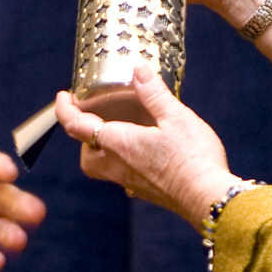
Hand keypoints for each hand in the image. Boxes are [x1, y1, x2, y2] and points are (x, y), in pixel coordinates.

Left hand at [51, 65, 239, 228]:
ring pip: (104, 169)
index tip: (63, 97)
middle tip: (91, 119)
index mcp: (119, 143)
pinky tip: (144, 154)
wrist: (208, 199)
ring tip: (117, 134)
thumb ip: (154, 94)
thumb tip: (137, 71)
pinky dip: (125, 163)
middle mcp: (119, 166)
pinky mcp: (147, 192)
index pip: (78, 127)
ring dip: (102, 152)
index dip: (65, 110)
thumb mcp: (175, 117)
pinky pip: (125, 177)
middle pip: (87, 157)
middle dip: (82, 138)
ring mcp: (132, 182)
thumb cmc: (192, 158)